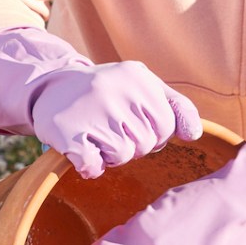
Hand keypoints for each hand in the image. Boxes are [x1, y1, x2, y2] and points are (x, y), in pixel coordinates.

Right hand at [0, 27, 200, 178]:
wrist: (50, 86)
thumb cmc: (106, 92)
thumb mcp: (142, 86)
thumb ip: (175, 106)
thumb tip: (195, 135)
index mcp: (138, 77)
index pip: (167, 126)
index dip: (152, 133)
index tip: (132, 122)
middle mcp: (115, 89)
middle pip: (146, 144)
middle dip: (131, 144)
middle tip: (108, 126)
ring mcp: (91, 110)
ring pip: (122, 156)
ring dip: (110, 155)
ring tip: (95, 133)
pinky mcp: (68, 132)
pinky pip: (94, 167)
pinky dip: (89, 166)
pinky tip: (81, 148)